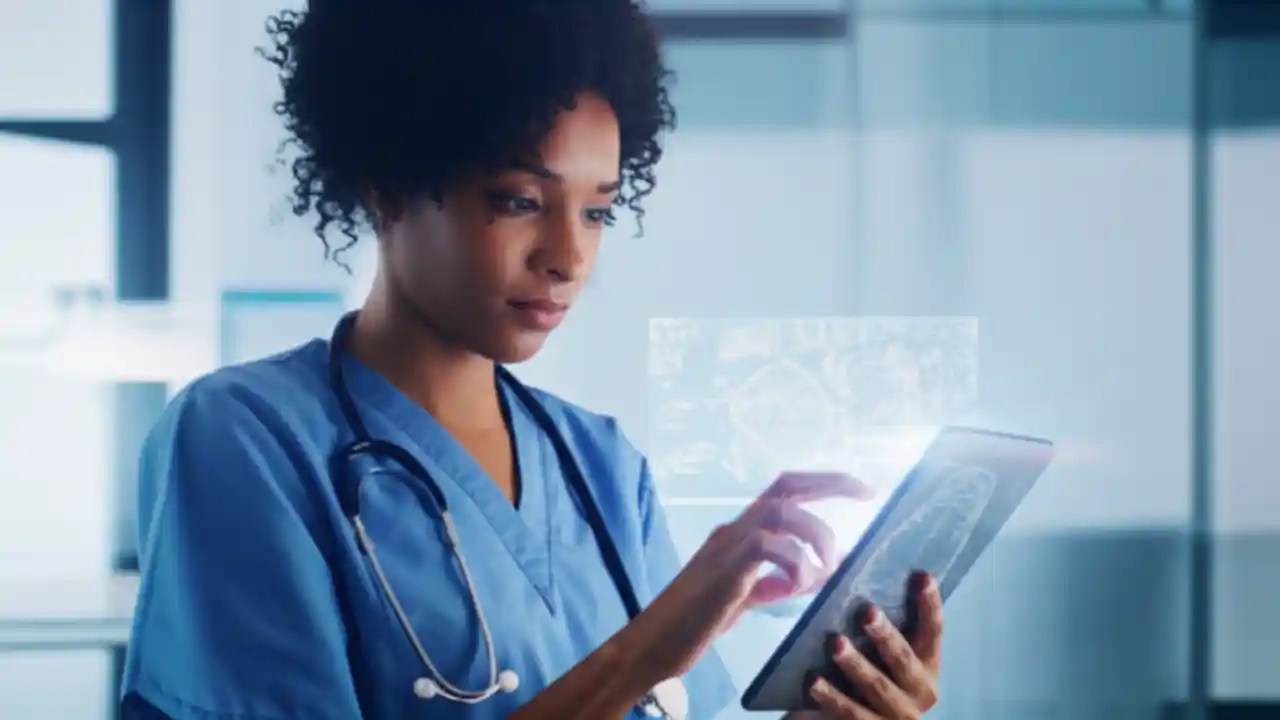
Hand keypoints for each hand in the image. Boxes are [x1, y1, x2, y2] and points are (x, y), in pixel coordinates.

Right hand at [629, 472, 872, 680]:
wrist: (654, 642)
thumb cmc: (698, 620)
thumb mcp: (749, 594)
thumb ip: (780, 579)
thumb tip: (819, 571)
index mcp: (741, 531)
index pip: (785, 490)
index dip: (825, 482)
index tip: (863, 490)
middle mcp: (734, 529)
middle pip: (786, 486)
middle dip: (831, 484)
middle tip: (865, 495)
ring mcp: (727, 546)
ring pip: (782, 513)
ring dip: (815, 537)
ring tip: (822, 571)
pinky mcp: (725, 571)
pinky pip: (768, 548)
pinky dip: (793, 566)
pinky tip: (790, 590)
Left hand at [786, 573, 943, 718]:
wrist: (864, 716)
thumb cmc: (873, 671)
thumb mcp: (884, 650)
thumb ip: (883, 624)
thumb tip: (866, 575)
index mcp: (928, 666)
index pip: (934, 632)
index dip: (930, 604)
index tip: (922, 576)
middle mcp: (919, 692)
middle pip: (904, 660)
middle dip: (886, 636)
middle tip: (867, 612)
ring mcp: (896, 715)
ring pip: (877, 687)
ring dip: (856, 665)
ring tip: (837, 644)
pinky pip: (850, 713)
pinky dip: (831, 697)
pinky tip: (814, 682)